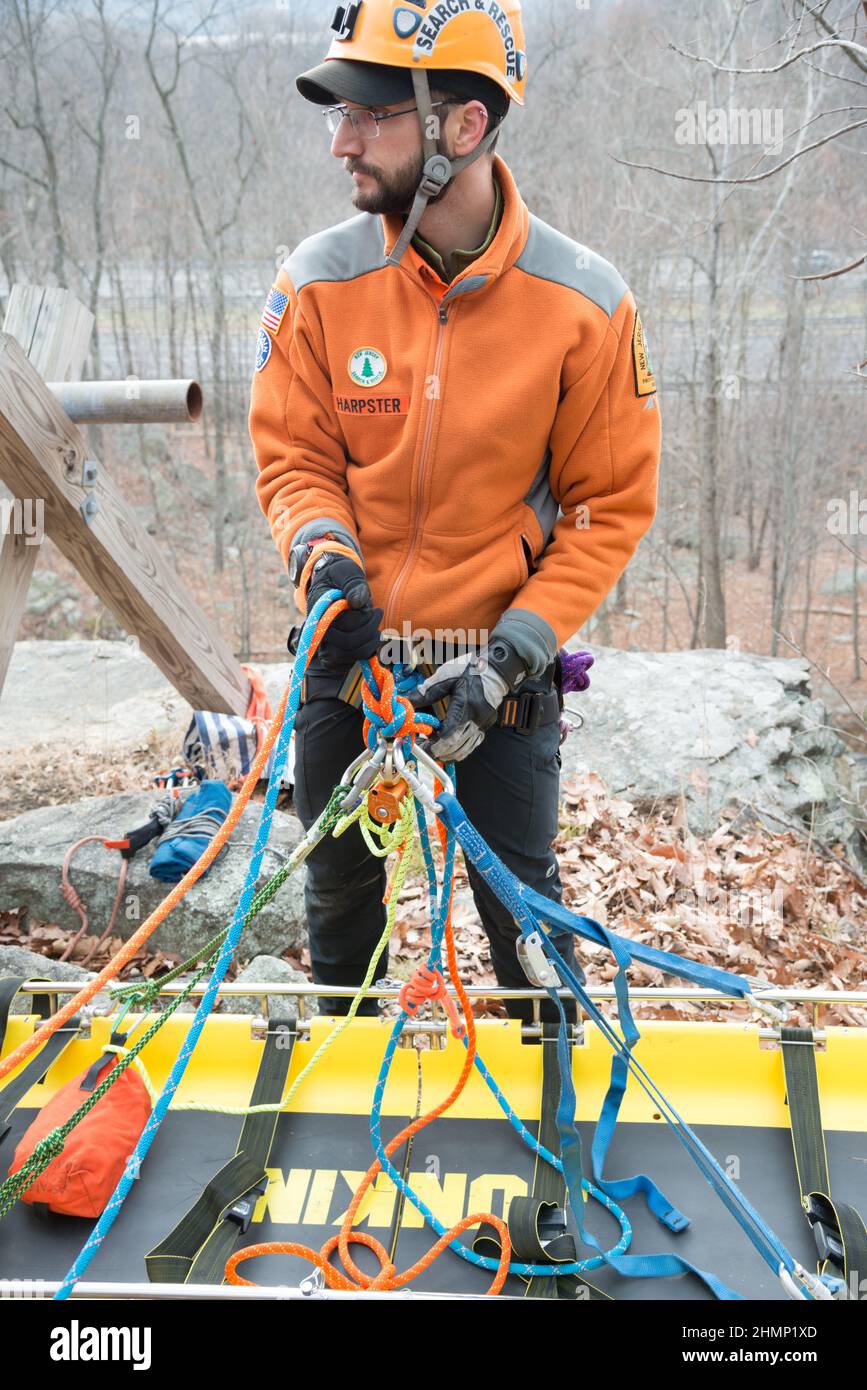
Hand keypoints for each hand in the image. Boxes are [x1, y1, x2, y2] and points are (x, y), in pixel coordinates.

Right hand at [305, 552, 382, 666]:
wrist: (330, 582)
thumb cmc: (339, 575)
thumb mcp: (346, 572)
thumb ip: (353, 585)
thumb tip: (357, 602)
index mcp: (319, 612)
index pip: (342, 626)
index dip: (360, 619)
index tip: (371, 608)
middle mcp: (317, 632)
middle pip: (348, 644)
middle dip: (369, 630)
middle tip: (377, 613)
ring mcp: (324, 645)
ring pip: (350, 656)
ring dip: (370, 642)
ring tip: (376, 624)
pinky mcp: (332, 653)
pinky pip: (349, 662)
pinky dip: (365, 651)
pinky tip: (370, 636)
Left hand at [408, 650, 509, 761]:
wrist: (497, 668)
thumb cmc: (472, 669)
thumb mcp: (446, 677)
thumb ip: (427, 691)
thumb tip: (408, 700)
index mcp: (465, 709)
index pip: (448, 737)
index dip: (433, 746)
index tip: (419, 747)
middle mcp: (475, 721)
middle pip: (454, 748)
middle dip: (436, 752)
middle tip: (421, 747)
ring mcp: (482, 725)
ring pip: (463, 750)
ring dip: (446, 752)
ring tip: (432, 746)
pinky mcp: (485, 726)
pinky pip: (471, 745)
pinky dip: (458, 749)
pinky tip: (448, 745)